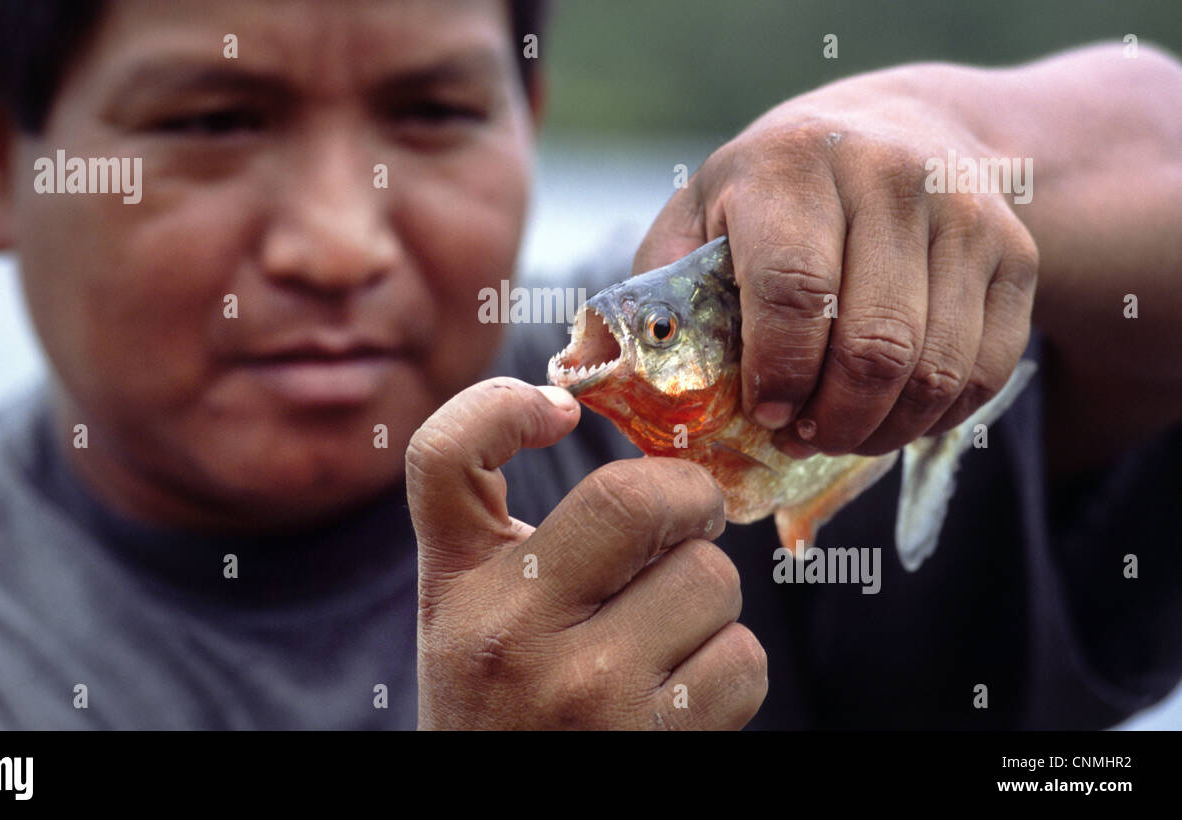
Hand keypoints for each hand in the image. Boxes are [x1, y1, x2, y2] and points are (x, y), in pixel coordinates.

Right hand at [406, 377, 767, 728]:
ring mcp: (580, 691)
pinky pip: (741, 662)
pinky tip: (679, 691)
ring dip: (710, 600)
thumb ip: (507, 525)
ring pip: (711, 580)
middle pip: (637, 499)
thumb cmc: (501, 703)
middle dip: (689, 498)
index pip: (444, 454)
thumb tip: (570, 407)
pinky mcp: (648, 746)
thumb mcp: (469, 612)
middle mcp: (505, 630)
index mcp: (455, 583)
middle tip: (687, 517)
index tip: (558, 409)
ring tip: (663, 634)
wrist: (503, 818)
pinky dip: (728, 670)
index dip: (501, 405)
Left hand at [635, 83, 1038, 456]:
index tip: (765, 415)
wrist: (902, 127)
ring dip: (884, 428)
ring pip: (936, 368)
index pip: (795, 288)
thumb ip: (658, 288)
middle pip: (874, 344)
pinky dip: (937, 416)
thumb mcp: (700, 213)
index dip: (778, 373)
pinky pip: (986, 371)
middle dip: (833, 419)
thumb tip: (597, 377)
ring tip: (841, 432)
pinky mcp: (1017, 253)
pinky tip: (893, 412)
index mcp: (793, 162)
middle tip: (802, 438)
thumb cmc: (775, 192)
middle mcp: (890, 176)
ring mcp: (966, 213)